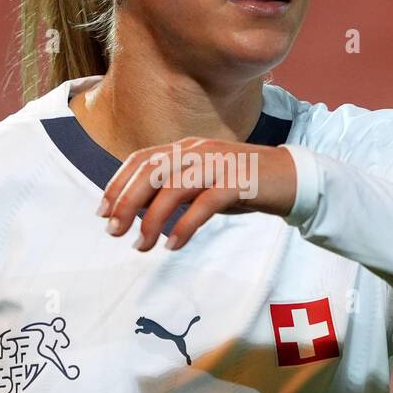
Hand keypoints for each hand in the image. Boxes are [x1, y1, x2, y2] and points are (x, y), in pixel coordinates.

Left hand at [97, 139, 296, 250]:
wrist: (290, 179)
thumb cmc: (241, 184)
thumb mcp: (202, 182)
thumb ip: (174, 189)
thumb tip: (140, 211)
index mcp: (186, 146)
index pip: (142, 160)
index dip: (117, 184)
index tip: (102, 212)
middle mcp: (198, 149)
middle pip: (151, 172)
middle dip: (127, 202)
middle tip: (114, 231)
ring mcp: (218, 164)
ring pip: (173, 189)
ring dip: (151, 220)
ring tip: (141, 245)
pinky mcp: (237, 182)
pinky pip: (203, 205)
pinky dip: (184, 226)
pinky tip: (173, 245)